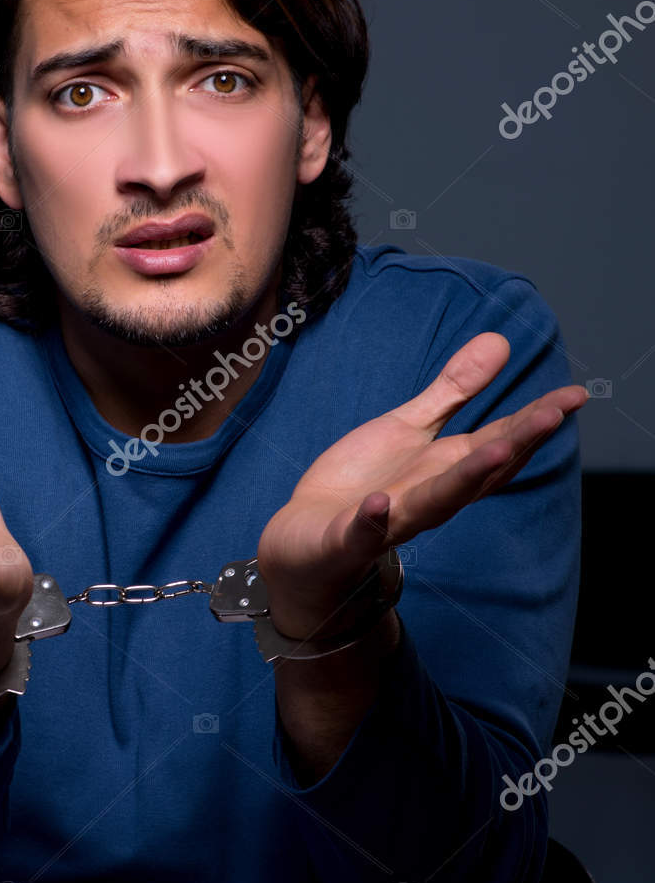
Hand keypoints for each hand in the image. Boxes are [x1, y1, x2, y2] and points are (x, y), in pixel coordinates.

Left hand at [256, 332, 587, 638]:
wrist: (307, 541)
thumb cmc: (365, 482)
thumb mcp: (410, 428)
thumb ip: (454, 391)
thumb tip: (499, 340)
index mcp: (446, 469)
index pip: (499, 442)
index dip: (536, 421)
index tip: (575, 395)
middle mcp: (429, 497)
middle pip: (478, 472)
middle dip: (515, 444)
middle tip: (553, 414)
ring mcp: (390, 521)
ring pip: (434, 503)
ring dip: (464, 479)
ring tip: (495, 451)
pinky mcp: (347, 539)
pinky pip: (362, 533)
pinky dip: (372, 522)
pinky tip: (380, 505)